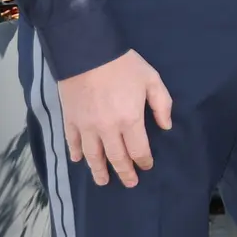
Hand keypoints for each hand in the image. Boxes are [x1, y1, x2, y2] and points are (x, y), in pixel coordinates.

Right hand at [57, 49, 172, 188]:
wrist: (88, 53)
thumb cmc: (124, 66)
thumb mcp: (152, 80)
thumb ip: (161, 104)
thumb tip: (166, 126)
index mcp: (130, 120)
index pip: (138, 149)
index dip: (143, 161)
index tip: (146, 166)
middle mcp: (107, 129)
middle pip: (116, 158)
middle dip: (124, 172)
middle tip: (129, 183)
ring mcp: (86, 126)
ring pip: (93, 156)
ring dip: (98, 171)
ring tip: (103, 181)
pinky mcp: (70, 120)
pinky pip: (73, 142)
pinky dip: (76, 153)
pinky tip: (78, 160)